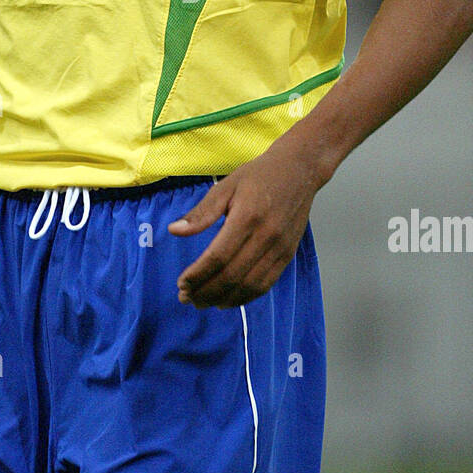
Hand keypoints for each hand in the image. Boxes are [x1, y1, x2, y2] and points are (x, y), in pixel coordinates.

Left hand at [168, 136, 322, 307]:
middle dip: (206, 292)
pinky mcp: (288, 255)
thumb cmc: (259, 175)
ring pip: (250, 286)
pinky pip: (266, 284)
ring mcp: (280, 248)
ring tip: (203, 302)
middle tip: (186, 298)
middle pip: (232, 276)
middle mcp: (266, 236)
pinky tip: (228, 299)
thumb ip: (201, 212)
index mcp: (247, 217)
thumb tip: (174, 231)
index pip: (218, 257)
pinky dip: (245, 297)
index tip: (181, 283)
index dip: (198, 275)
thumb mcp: (226, 186)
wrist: (299, 170)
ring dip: (224, 299)